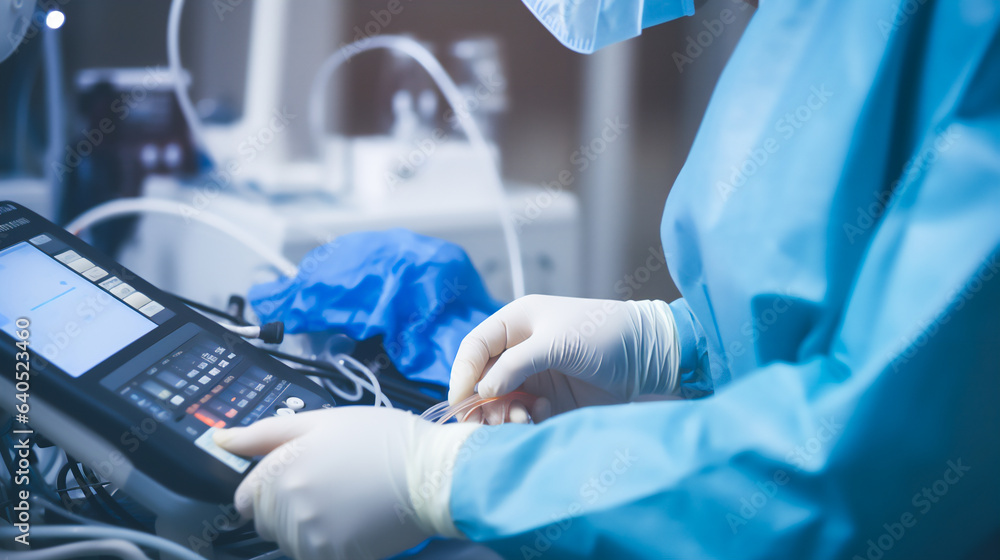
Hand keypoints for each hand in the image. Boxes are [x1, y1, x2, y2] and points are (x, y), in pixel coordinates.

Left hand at [214, 407, 477, 559]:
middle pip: (265, 521)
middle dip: (287, 505)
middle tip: (330, 485)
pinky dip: (329, 542)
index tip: (297, 478)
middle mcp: (289, 506)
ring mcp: (311, 536)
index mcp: (281, 469)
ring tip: (345, 501)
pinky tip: (354, 519)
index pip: (246, 497)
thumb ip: (265, 432)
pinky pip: (314, 554)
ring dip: (307, 525)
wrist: (433, 474)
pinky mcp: (335, 555)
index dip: (268, 486)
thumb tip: (220, 438)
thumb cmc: (383, 441)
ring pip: (289, 541)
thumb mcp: (323, 420)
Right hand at [449, 295, 680, 420]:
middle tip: (491, 419)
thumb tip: (483, 390)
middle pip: (482, 379)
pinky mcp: (549, 399)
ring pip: (499, 400)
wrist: (648, 356)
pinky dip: (522, 420)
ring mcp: (534, 375)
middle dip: (482, 401)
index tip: (459, 401)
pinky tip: (540, 417)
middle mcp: (519, 349)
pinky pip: (521, 413)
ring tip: (519, 420)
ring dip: (502, 414)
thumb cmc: (603, 334)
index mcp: (516, 322)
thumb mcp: (556, 343)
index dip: (462, 374)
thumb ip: (516, 365)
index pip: (474, 348)